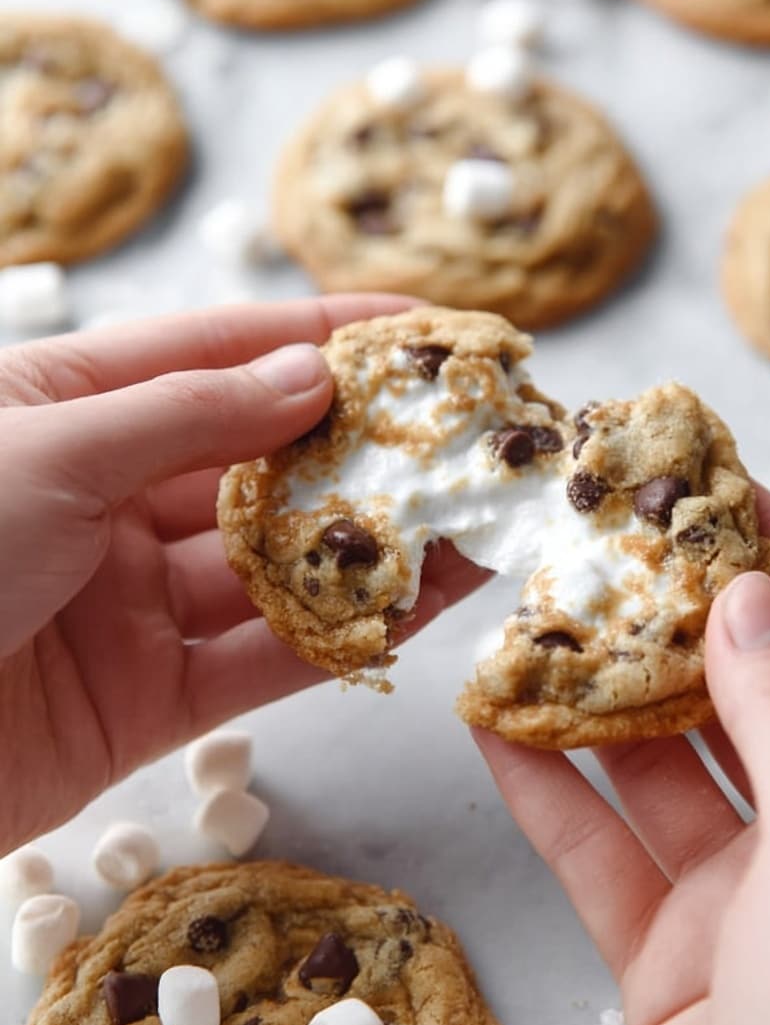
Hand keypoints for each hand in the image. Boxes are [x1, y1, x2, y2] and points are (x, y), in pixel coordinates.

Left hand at [0, 295, 485, 855]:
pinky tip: (415, 607)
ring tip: (467, 523)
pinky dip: (337, 637)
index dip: (317, 335)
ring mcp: (128, 600)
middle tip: (460, 432)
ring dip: (368, 548)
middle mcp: (103, 498)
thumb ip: (188, 413)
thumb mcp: (47, 451)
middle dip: (360, 447)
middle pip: (258, 460)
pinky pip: (260, 659)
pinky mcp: (146, 698)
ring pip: (273, 565)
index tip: (413, 326)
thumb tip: (309, 372)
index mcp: (63, 409)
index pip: (215, 353)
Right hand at [476, 488, 769, 1024]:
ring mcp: (761, 905)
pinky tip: (492, 726)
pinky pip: (606, 855)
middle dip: (675, 615)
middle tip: (604, 536)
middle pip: (752, 695)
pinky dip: (549, 792)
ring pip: (666, 770)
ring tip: (533, 612)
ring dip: (596, 697)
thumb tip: (747, 596)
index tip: (718, 483)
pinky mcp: (681, 963)